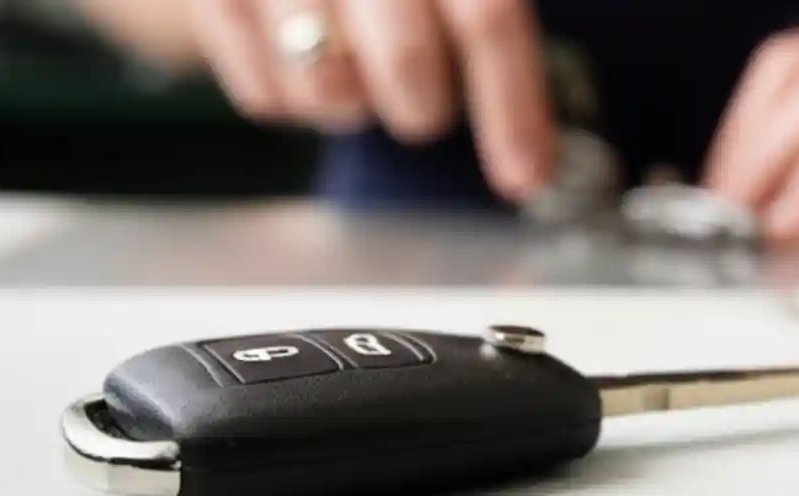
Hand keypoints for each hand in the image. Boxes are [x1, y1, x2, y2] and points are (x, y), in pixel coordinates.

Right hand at [187, 0, 553, 199]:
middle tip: (418, 99)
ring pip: (328, 87)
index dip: (511, 107)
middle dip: (423, 105)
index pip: (486, 16)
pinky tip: (297, 57)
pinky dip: (293, 99)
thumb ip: (482, 24)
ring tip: (348, 63)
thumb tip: (533, 143)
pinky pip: (265, 97)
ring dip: (351, 104)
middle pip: (406, 59)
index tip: (526, 176)